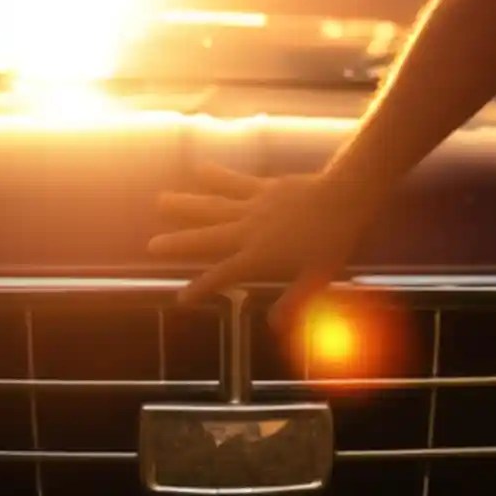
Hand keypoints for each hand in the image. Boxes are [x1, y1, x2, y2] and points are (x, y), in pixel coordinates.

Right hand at [148, 163, 382, 331]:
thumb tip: (273, 326)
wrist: (343, 198)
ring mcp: (253, 207)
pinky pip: (235, 181)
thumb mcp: (316, 279)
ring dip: (186, 205)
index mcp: (259, 257)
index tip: (181, 297)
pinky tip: (198, 168)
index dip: (201, 288)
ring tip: (161, 201)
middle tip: (152, 245)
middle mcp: (248, 231)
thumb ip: (294, 302)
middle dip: (179, 243)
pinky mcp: (263, 187)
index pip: (222, 276)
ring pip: (213, 207)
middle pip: (207, 239)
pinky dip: (217, 175)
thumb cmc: (333, 241)